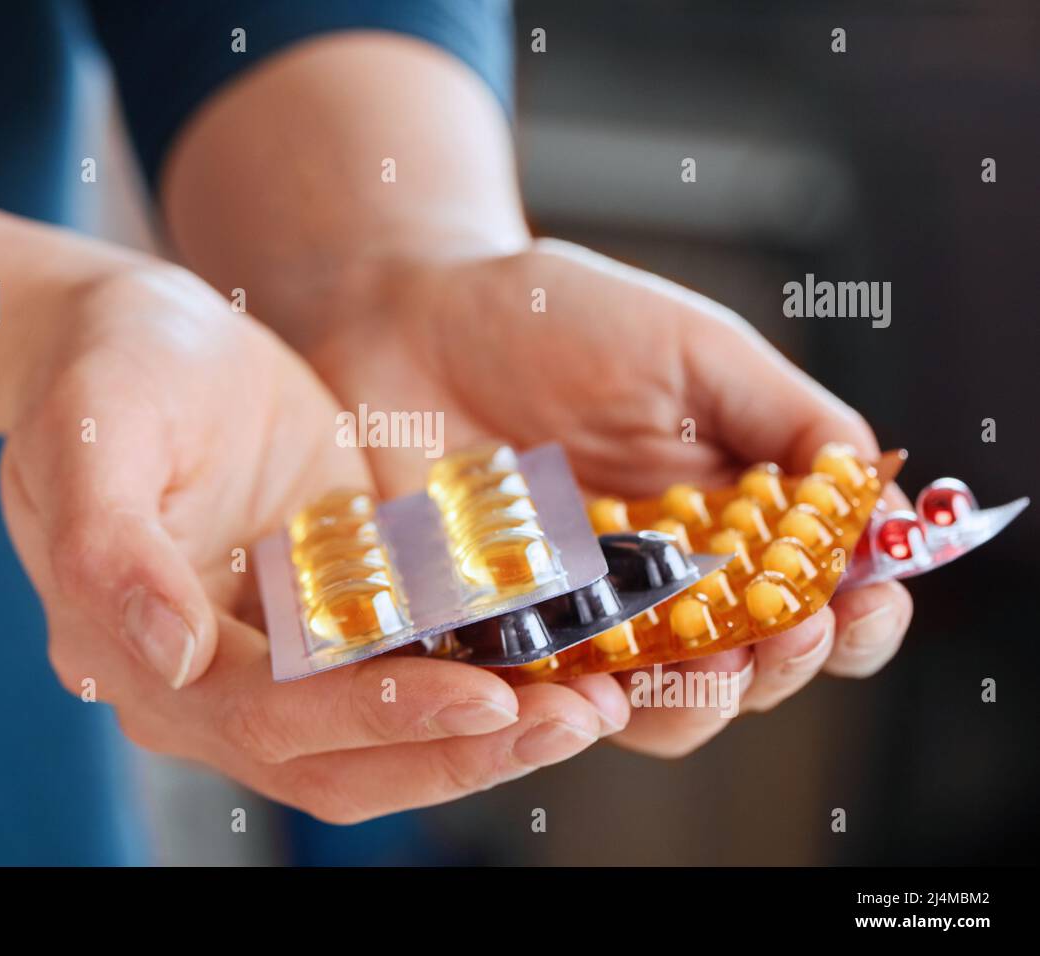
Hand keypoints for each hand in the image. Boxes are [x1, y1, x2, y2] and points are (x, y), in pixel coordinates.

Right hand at [0, 267, 615, 821]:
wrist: (138, 332)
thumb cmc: (104, 370)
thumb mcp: (91, 435)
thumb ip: (107, 552)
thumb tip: (168, 658)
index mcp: (140, 658)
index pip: (267, 718)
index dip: (377, 717)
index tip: (484, 699)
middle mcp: (211, 682)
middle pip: (341, 758)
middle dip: (459, 750)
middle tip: (571, 721)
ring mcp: (277, 654)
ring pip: (387, 734)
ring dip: (485, 735)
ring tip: (589, 705)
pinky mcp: (330, 616)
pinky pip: (411, 665)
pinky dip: (481, 673)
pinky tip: (559, 658)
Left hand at [298, 238, 913, 756]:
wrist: (415, 313)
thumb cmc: (555, 319)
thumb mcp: (694, 349)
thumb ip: (788, 419)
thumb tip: (877, 494)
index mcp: (724, 526)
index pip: (811, 604)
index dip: (852, 621)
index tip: (864, 602)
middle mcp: (658, 589)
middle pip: (742, 677)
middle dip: (777, 668)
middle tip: (783, 632)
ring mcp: (574, 620)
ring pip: (649, 712)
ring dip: (687, 704)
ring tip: (698, 663)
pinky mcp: (490, 634)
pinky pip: (531, 697)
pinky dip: (562, 708)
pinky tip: (582, 686)